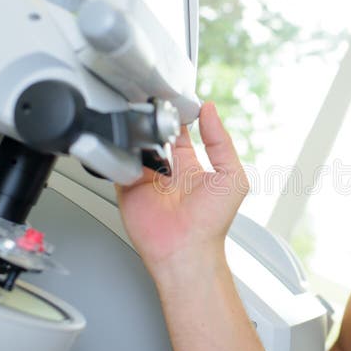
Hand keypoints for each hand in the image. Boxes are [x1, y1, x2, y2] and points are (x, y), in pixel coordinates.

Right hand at [116, 102, 247, 273]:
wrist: (186, 250)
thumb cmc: (212, 223)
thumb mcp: (232, 176)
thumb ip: (221, 142)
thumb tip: (211, 111)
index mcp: (191, 166)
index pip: (182, 131)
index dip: (178, 115)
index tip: (175, 100)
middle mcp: (168, 171)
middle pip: (155, 135)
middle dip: (154, 121)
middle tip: (155, 111)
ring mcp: (146, 178)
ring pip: (135, 145)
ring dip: (138, 134)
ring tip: (144, 128)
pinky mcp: (127, 187)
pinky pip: (118, 163)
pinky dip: (121, 152)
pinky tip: (130, 146)